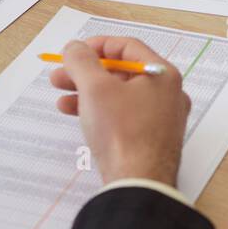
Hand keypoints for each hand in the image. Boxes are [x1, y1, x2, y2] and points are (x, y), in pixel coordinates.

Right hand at [49, 36, 187, 186]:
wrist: (139, 182)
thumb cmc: (124, 133)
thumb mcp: (96, 89)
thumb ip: (82, 61)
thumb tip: (75, 48)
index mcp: (162, 74)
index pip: (128, 47)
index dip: (97, 45)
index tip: (74, 51)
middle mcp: (167, 93)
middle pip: (122, 72)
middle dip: (87, 72)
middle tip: (60, 75)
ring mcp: (160, 118)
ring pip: (120, 95)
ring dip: (88, 92)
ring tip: (61, 96)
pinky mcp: (150, 138)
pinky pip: (123, 116)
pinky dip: (100, 111)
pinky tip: (75, 114)